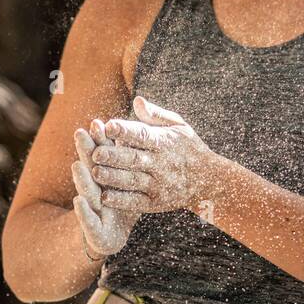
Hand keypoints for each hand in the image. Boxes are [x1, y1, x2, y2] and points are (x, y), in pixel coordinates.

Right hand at [71, 120, 137, 259]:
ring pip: (88, 191)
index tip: (97, 123)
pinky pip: (88, 219)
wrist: (113, 235)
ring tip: (77, 165)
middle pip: (92, 169)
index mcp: (107, 176)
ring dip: (82, 178)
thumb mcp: (131, 180)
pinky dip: (83, 211)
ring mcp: (93, 209)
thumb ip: (130, 157)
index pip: (103, 155)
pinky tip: (78, 200)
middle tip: (80, 133)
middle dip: (86, 151)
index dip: (100, 140)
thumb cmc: (122, 203)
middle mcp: (96, 190)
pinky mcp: (93, 229)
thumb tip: (140, 127)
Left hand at [92, 96, 215, 212]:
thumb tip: (136, 101)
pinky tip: (104, 197)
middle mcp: (161, 164)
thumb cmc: (188, 148)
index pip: (142, 135)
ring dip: (113, 178)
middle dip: (114, 156)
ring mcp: (158, 185)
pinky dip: (121, 200)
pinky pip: (136, 202)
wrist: (209, 180)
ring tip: (94, 173)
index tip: (108, 126)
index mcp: (164, 142)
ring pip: (132, 181)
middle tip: (95, 153)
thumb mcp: (178, 126)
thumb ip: (156, 115)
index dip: (125, 130)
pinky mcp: (156, 203)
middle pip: (134, 159)